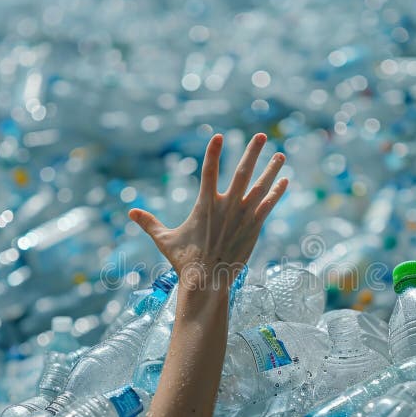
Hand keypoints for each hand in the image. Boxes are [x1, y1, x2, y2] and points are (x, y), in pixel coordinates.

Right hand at [128, 133, 287, 290]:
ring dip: (271, 169)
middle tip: (260, 135)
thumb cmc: (184, 261)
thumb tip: (130, 212)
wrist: (206, 282)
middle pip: (242, 172)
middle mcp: (226, 206)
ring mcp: (242, 216)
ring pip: (260, 187)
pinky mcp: (254, 228)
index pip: (209, 171)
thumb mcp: (164, 239)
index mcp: (205, 204)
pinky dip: (277, 193)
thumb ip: (149, 223)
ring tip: (281, 155)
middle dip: (252, 152)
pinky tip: (285, 181)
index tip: (219, 136)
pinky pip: (268, 206)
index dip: (213, 152)